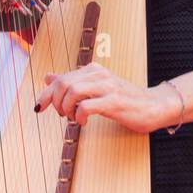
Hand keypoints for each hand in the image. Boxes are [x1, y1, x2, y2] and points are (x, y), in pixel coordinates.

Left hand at [33, 62, 178, 133]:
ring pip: (73, 92)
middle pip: (63, 83)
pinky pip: (87, 106)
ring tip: (72, 117)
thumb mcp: (96, 87)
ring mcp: (107, 87)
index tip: (39, 107)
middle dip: (54, 101)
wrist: (153, 105)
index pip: (61, 78)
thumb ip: (72, 82)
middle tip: (61, 114)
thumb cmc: (124, 99)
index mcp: (93, 70)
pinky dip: (79, 116)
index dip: (46, 93)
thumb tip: (48, 77)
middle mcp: (99, 75)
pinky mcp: (114, 102)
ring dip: (66, 108)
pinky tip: (82, 122)